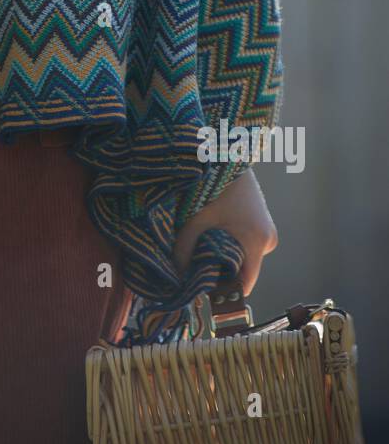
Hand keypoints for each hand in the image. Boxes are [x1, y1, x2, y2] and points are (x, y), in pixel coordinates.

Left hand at [172, 167, 277, 295]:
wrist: (227, 152)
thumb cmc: (214, 184)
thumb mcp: (195, 219)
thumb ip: (184, 251)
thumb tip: (176, 276)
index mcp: (258, 242)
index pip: (246, 284)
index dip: (224, 291)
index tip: (203, 290)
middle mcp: (268, 239)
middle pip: (243, 270)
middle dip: (220, 271)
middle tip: (194, 266)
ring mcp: (267, 229)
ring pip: (243, 256)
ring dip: (223, 255)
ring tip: (200, 246)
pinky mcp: (261, 220)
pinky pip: (245, 243)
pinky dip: (229, 243)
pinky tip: (211, 233)